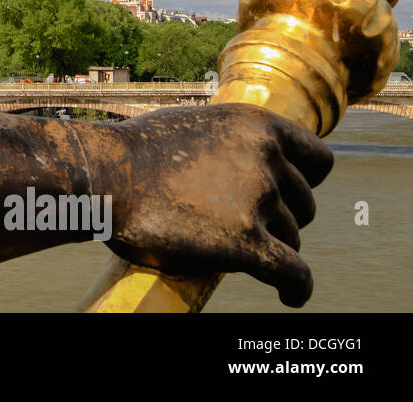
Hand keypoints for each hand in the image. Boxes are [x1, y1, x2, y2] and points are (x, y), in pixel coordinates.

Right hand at [97, 104, 332, 306]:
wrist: (102, 174)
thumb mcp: (190, 124)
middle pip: (304, 204)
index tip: (291, 195)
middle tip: (249, 227)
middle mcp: (265, 158)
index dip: (307, 182)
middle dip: (283, 218)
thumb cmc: (131, 151)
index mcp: (255, 125)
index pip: (318, 159)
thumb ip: (225, 140)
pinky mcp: (246, 242)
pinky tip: (289, 296)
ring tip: (239, 254)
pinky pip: (292, 273)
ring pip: (293, 239)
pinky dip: (296, 288)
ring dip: (273, 249)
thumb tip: (234, 156)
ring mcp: (258, 199)